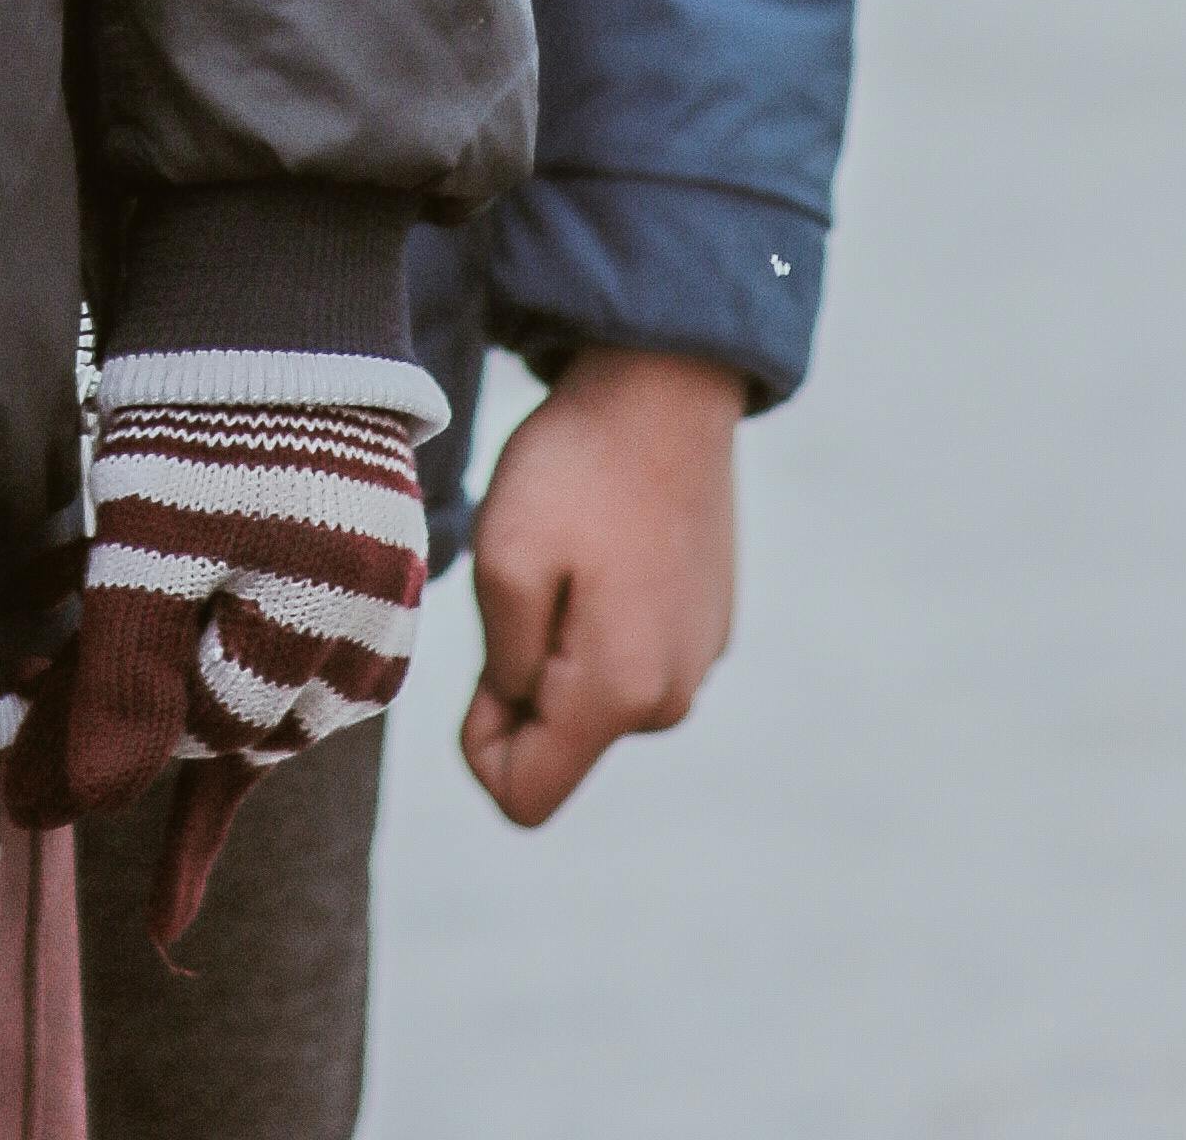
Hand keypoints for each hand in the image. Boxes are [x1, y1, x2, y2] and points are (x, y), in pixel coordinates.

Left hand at [7, 353, 433, 950]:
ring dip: (151, 683)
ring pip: (239, 686)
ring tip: (46, 659)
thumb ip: (116, 684)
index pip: (192, 732)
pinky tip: (165, 836)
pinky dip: (208, 695)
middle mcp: (365, 637)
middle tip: (19, 683)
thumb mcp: (144, 545)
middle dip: (116, 706)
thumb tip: (59, 814)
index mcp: (328, 631)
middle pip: (218, 716)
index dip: (92, 735)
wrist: (268, 280)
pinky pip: (275, 657)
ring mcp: (367, 607)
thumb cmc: (205, 405)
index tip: (13, 729)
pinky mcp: (352, 571)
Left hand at [462, 346, 741, 828]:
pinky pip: (631, 657)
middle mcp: (670, 700)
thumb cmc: (573, 469)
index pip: (524, 798)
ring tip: (568, 554)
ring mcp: (699, 663)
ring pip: (593, 698)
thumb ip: (503, 670)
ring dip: (561, 646)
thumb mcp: (505, 560)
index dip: (477, 745)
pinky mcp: (710, 625)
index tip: (476, 663)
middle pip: (560, 745)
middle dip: (521, 684)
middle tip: (523, 581)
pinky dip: (601, 619)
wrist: (665, 387)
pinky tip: (606, 545)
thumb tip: (517, 719)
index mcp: (619, 695)